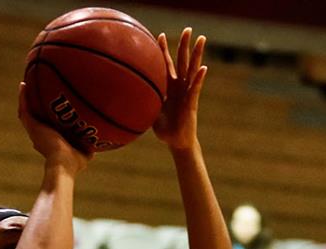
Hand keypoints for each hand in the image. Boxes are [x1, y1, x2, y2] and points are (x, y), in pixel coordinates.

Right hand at [18, 82, 89, 173]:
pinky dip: (23, 97)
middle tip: (37, 93)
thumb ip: (90, 144)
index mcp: (50, 141)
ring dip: (26, 99)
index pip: (47, 128)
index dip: (48, 119)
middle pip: (36, 118)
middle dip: (35, 107)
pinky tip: (24, 84)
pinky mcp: (32, 126)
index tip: (51, 109)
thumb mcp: (85, 151)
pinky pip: (25, 108)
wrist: (63, 163)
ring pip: (27, 111)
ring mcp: (34, 130)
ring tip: (26, 85)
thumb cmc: (75, 162)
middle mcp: (40, 135)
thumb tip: (100, 139)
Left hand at [152, 28, 207, 150]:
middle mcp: (180, 87)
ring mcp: (188, 93)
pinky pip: (195, 88)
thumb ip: (141, 101)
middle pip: (183, 61)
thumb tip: (122, 96)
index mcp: (170, 87)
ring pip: (193, 69)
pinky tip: (203, 69)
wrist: (176, 143)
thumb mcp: (149, 111)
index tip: (160, 35)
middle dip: (185, 44)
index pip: (167, 64)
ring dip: (197, 54)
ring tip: (202, 39)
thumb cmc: (164, 129)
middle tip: (188, 29)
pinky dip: (199, 79)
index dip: (164, 50)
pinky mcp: (192, 103)